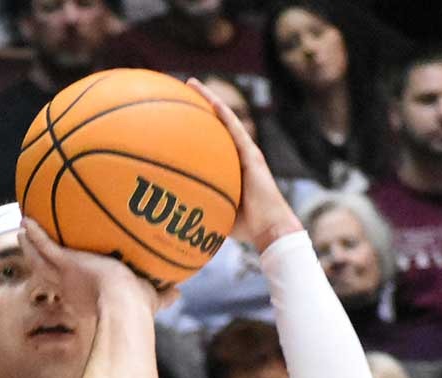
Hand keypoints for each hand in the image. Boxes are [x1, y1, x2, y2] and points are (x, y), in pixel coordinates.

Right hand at [19, 215, 155, 313]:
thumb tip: (179, 293)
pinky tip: (27, 221)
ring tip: (23, 232)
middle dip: (40, 260)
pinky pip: (45, 246)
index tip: (64, 270)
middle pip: (48, 272)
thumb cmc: (138, 309)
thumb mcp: (152, 299)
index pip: (73, 286)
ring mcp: (66, 275)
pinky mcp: (66, 263)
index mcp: (87, 297)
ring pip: (40, 260)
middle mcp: (72, 287)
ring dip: (31, 246)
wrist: (124, 307)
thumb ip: (163, 296)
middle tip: (32, 247)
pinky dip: (35, 235)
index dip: (66, 278)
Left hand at [186, 77, 300, 250]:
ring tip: (191, 84)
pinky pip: (236, 131)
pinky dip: (224, 115)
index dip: (196, 124)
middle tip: (181, 89)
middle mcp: (239, 155)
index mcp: (231, 165)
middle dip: (199, 104)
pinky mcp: (253, 156)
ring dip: (210, 100)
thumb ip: (199, 207)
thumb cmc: (246, 228)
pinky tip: (212, 101)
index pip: (211, 139)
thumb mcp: (216, 213)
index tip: (177, 113)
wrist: (270, 229)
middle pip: (217, 123)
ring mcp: (247, 153)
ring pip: (226, 119)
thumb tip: (172, 216)